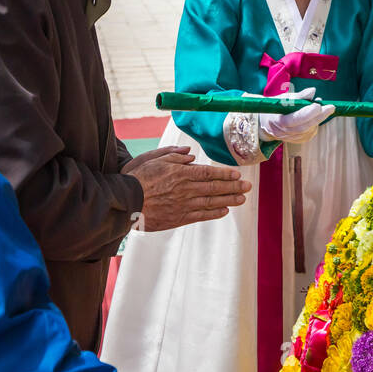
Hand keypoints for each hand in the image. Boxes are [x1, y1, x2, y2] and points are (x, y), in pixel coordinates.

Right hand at [127, 148, 251, 230]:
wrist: (125, 201)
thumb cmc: (137, 177)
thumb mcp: (154, 157)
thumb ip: (174, 154)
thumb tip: (190, 153)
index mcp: (180, 173)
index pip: (209, 173)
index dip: (225, 174)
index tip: (237, 175)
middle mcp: (185, 189)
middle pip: (214, 188)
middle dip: (233, 187)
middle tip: (248, 187)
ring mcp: (183, 205)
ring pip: (211, 202)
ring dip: (228, 200)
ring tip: (241, 199)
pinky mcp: (178, 218)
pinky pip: (200, 216)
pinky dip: (214, 214)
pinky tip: (224, 211)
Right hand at [258, 87, 334, 143]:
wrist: (267, 122)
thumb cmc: (276, 107)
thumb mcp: (283, 98)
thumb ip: (298, 96)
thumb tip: (312, 91)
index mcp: (277, 120)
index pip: (294, 119)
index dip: (307, 113)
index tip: (318, 105)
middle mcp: (282, 132)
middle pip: (303, 127)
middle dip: (319, 117)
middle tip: (330, 107)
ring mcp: (289, 138)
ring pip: (308, 132)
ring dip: (318, 120)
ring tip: (324, 109)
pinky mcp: (296, 141)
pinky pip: (309, 134)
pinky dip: (315, 125)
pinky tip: (317, 117)